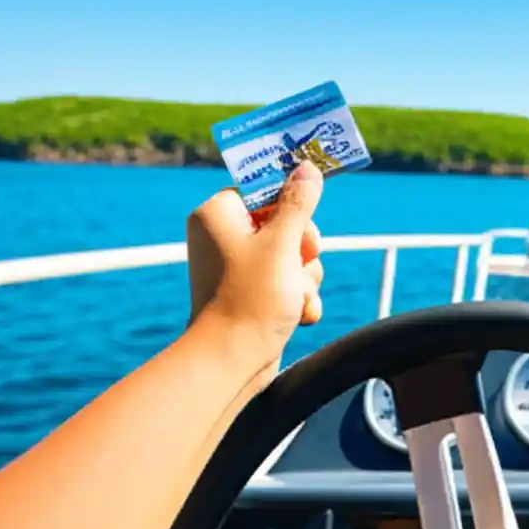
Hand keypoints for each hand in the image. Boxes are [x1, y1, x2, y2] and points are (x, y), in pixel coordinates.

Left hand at [185, 163, 324, 371]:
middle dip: (303, 249)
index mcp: (218, 215)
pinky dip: (298, 297)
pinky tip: (298, 315)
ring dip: (305, 278)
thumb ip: (298, 203)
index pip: (262, 188)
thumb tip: (307, 167)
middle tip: (304, 260)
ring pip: (293, 256)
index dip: (290, 201)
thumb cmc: (251, 299)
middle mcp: (224, 237)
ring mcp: (239, 268)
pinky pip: (288, 282)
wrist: (232, 361)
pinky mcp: (253, 293)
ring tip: (295, 298)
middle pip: (285, 222)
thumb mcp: (283, 243)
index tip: (309, 212)